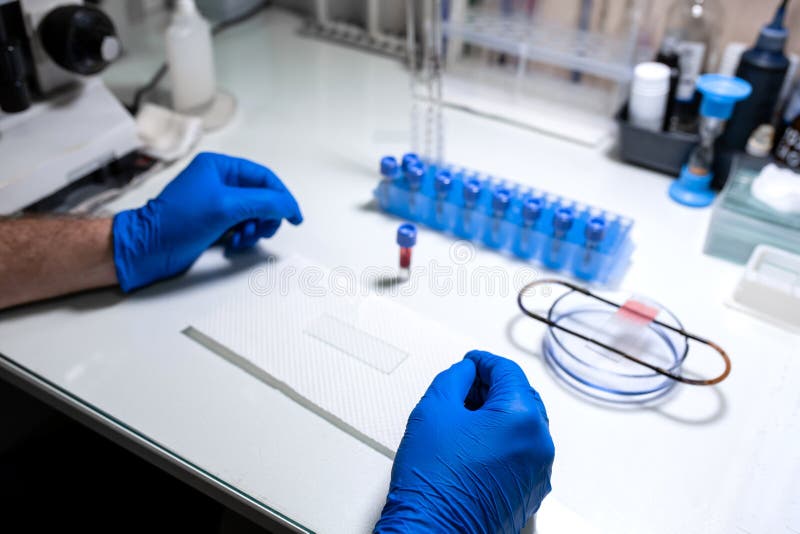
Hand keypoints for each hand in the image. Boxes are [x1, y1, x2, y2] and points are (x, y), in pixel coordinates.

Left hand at [112, 152, 301, 290]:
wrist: (148, 249)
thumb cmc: (178, 222)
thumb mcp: (226, 206)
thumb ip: (263, 202)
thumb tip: (288, 206)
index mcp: (219, 167)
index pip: (263, 177)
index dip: (282, 196)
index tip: (294, 217)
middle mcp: (219, 181)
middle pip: (261, 196)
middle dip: (266, 215)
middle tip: (262, 230)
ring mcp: (216, 202)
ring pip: (254, 213)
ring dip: (256, 228)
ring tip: (245, 238)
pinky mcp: (213, 222)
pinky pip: (242, 225)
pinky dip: (244, 235)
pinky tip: (235, 243)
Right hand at [375, 350, 553, 533]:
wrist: (432, 533)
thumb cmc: (434, 485)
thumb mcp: (433, 410)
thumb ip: (454, 378)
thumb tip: (465, 373)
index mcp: (521, 419)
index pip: (508, 371)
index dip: (484, 361)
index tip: (471, 361)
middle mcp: (539, 445)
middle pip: (521, 397)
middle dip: (493, 387)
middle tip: (466, 385)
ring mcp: (538, 471)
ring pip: (523, 426)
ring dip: (498, 414)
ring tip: (465, 416)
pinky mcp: (530, 492)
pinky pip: (522, 453)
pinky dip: (503, 440)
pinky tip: (474, 443)